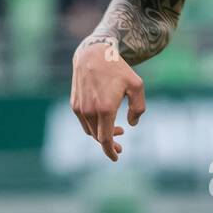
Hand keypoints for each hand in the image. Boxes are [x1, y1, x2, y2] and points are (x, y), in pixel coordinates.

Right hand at [70, 38, 144, 162]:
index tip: (116, 157)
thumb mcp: (137, 85)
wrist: (92, 54)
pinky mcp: (74, 104)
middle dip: (110, 143)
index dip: (110, 151)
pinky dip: (94, 126)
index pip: (105, 139)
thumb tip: (131, 125)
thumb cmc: (118, 69)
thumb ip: (138, 108)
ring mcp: (80, 108)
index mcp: (105, 109)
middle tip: (121, 144)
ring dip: (102, 134)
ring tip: (117, 130)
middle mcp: (90, 110)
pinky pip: (84, 122)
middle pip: (98, 137)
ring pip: (90, 131)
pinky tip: (104, 120)